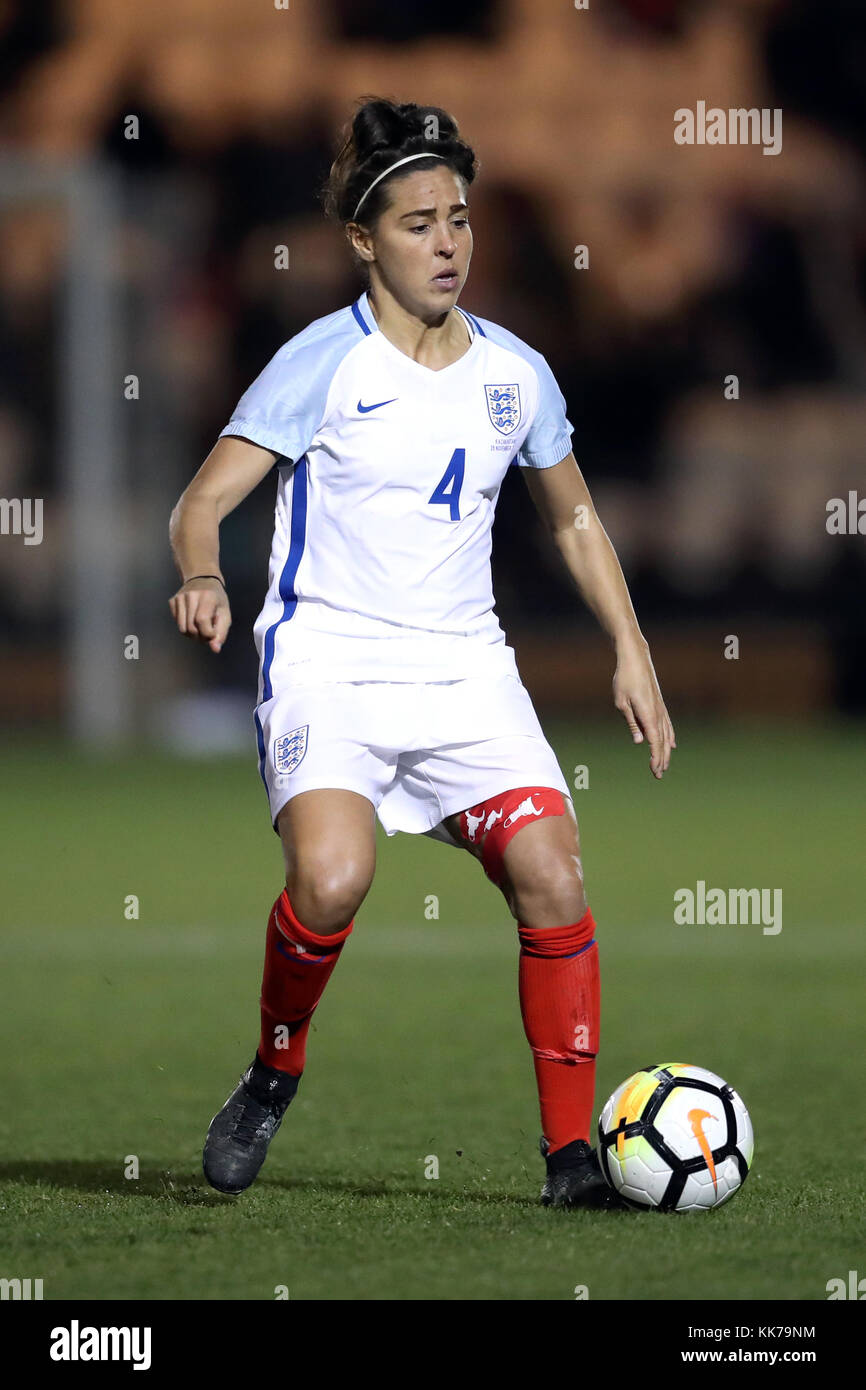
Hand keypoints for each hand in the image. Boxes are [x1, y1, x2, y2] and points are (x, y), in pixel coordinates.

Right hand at [169, 578, 230, 652]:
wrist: (202, 578)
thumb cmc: (217, 599)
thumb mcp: (225, 614)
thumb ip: (221, 632)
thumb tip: (215, 650)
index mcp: (207, 597)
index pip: (202, 621)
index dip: (208, 633)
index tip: (214, 633)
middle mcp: (191, 595)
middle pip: (191, 628)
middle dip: (201, 636)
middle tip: (208, 632)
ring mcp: (179, 598)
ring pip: (182, 629)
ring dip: (193, 634)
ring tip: (200, 627)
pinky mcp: (172, 601)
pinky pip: (177, 623)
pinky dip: (185, 626)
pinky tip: (192, 618)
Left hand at [613, 638, 675, 777]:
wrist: (636, 659)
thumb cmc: (625, 679)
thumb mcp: (621, 702)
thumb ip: (632, 723)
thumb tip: (640, 741)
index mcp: (648, 714)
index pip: (654, 741)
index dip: (655, 757)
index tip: (655, 771)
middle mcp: (658, 713)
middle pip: (663, 741)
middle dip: (661, 759)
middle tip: (659, 775)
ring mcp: (661, 708)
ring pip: (667, 735)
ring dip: (666, 751)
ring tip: (664, 765)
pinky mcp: (660, 704)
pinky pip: (667, 725)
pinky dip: (670, 737)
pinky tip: (672, 745)